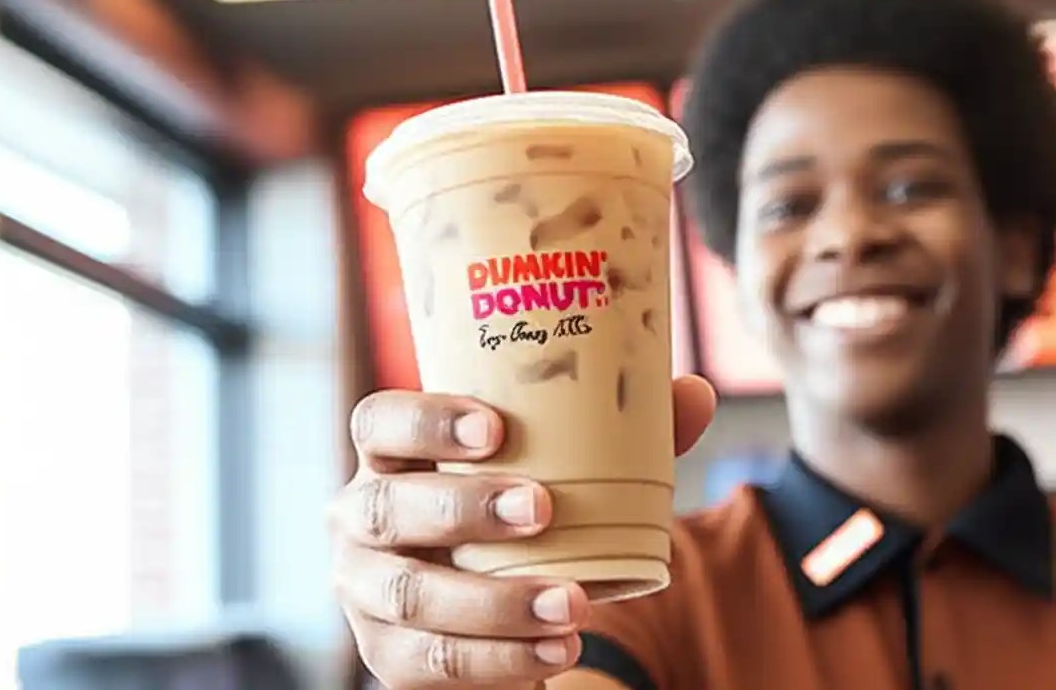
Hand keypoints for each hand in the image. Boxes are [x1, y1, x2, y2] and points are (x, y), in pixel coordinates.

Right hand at [329, 376, 716, 688]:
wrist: (495, 615)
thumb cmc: (521, 524)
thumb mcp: (562, 476)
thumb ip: (619, 436)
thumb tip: (695, 394)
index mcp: (391, 457)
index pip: (378, 422)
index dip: (425, 421)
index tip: (496, 429)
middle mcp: (359, 517)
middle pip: (387, 507)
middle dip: (465, 508)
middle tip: (544, 509)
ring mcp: (363, 590)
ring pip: (412, 595)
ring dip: (496, 600)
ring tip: (575, 601)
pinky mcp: (384, 655)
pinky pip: (431, 661)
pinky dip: (498, 659)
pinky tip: (556, 648)